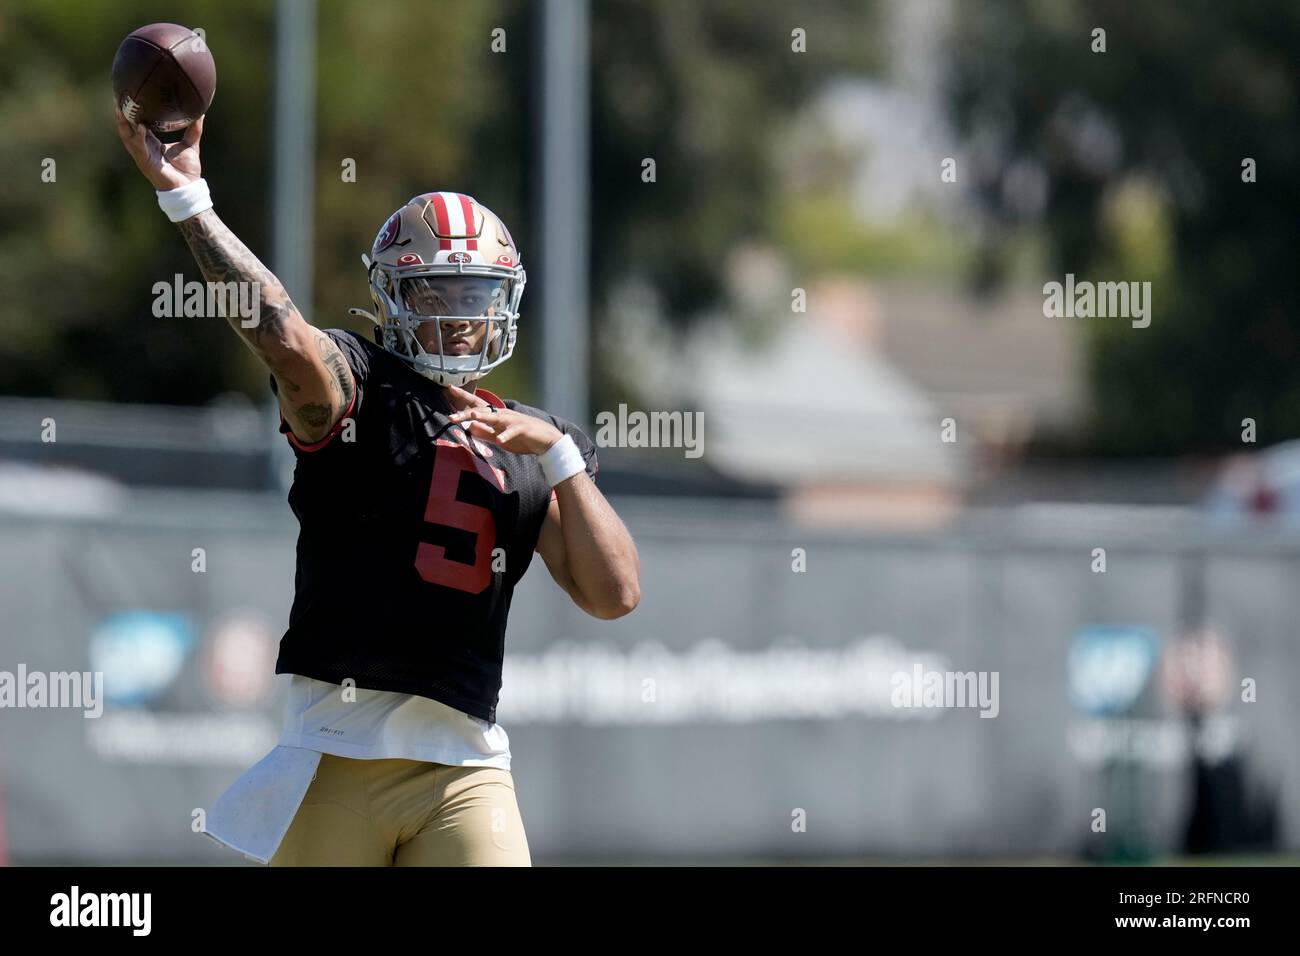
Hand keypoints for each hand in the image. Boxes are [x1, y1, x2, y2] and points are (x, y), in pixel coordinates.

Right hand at [114, 104, 203, 190]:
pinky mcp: (146, 163)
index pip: (136, 124)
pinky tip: (139, 126)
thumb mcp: (190, 145)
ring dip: (124, 123)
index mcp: (150, 143)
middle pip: (127, 128)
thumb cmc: (187, 170)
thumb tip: (201, 112)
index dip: (131, 111)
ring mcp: (142, 155)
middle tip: (118, 96)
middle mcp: (143, 148)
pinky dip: (138, 136)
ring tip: (121, 108)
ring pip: (127, 136)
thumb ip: (194, 129)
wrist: (189, 188)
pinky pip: (139, 147)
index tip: (129, 96)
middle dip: (121, 114)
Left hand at [446, 385, 563, 455]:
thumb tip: (469, 428)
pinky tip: (500, 440)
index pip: (477, 405)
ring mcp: (513, 421)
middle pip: (482, 410)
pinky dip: (506, 435)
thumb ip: (485, 433)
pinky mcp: (523, 429)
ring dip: (484, 416)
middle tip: (450, 416)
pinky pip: (512, 432)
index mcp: (496, 416)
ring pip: (496, 417)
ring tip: (472, 415)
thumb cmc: (521, 438)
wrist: (545, 440)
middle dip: (466, 412)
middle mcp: (503, 415)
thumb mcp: (499, 437)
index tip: (449, 389)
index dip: (463, 398)